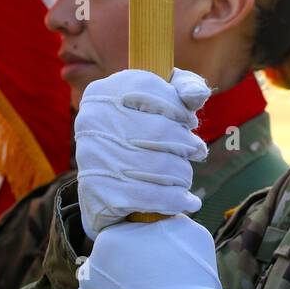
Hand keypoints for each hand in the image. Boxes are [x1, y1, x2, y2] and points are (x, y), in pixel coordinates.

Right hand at [75, 68, 209, 238]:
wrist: (105, 182)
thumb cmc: (142, 131)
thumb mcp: (162, 100)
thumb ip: (185, 87)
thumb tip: (197, 95)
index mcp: (105, 91)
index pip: (151, 90)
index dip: (179, 109)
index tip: (189, 122)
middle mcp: (92, 120)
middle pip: (158, 131)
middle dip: (186, 144)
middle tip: (196, 151)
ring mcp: (92, 156)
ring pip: (158, 165)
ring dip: (183, 173)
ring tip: (186, 175)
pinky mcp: (97, 191)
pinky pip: (149, 196)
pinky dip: (176, 200)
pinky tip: (187, 201)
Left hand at [76, 217, 226, 288]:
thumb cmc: (190, 279)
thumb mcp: (190, 234)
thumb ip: (169, 222)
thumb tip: (163, 220)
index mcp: (110, 240)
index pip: (124, 241)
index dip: (145, 253)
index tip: (163, 265)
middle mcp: (90, 271)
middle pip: (112, 272)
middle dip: (131, 279)